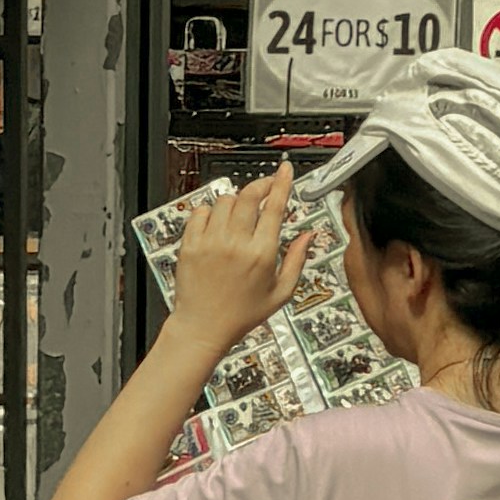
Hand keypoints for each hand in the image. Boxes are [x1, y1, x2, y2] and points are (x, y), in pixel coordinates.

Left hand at [164, 168, 303, 365]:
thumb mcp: (281, 293)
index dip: (282, 183)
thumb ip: (298, 260)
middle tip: (265, 188)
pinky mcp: (191, 245)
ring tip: (239, 216)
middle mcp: (236, 244)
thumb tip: (308, 236)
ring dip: (235, 201)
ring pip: (225, 200)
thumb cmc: (240, 315)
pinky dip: (210, 211)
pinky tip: (217, 223)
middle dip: (260, 185)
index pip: (275, 206)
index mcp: (261, 254)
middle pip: (249, 195)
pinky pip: (200, 211)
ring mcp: (211, 243)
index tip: (284, 171)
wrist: (202, 329)